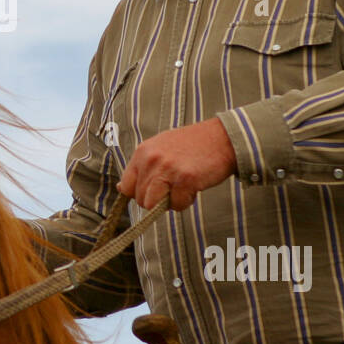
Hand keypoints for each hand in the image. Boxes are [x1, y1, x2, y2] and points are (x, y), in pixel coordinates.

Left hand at [117, 117, 237, 210]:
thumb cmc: (192, 145)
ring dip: (168, 203)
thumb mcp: (160, 148)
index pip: (126, 186)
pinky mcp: (185, 179)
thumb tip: (121, 188)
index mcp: (143, 152)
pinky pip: (176, 205)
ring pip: (153, 205)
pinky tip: (194, 187)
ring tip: (181, 189)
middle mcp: (151, 160)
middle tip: (174, 187)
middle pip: (140, 199)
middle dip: (156, 200)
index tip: (154, 191)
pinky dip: (186, 201)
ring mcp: (167, 169)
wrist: (222, 138)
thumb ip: (142, 167)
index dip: (139, 194)